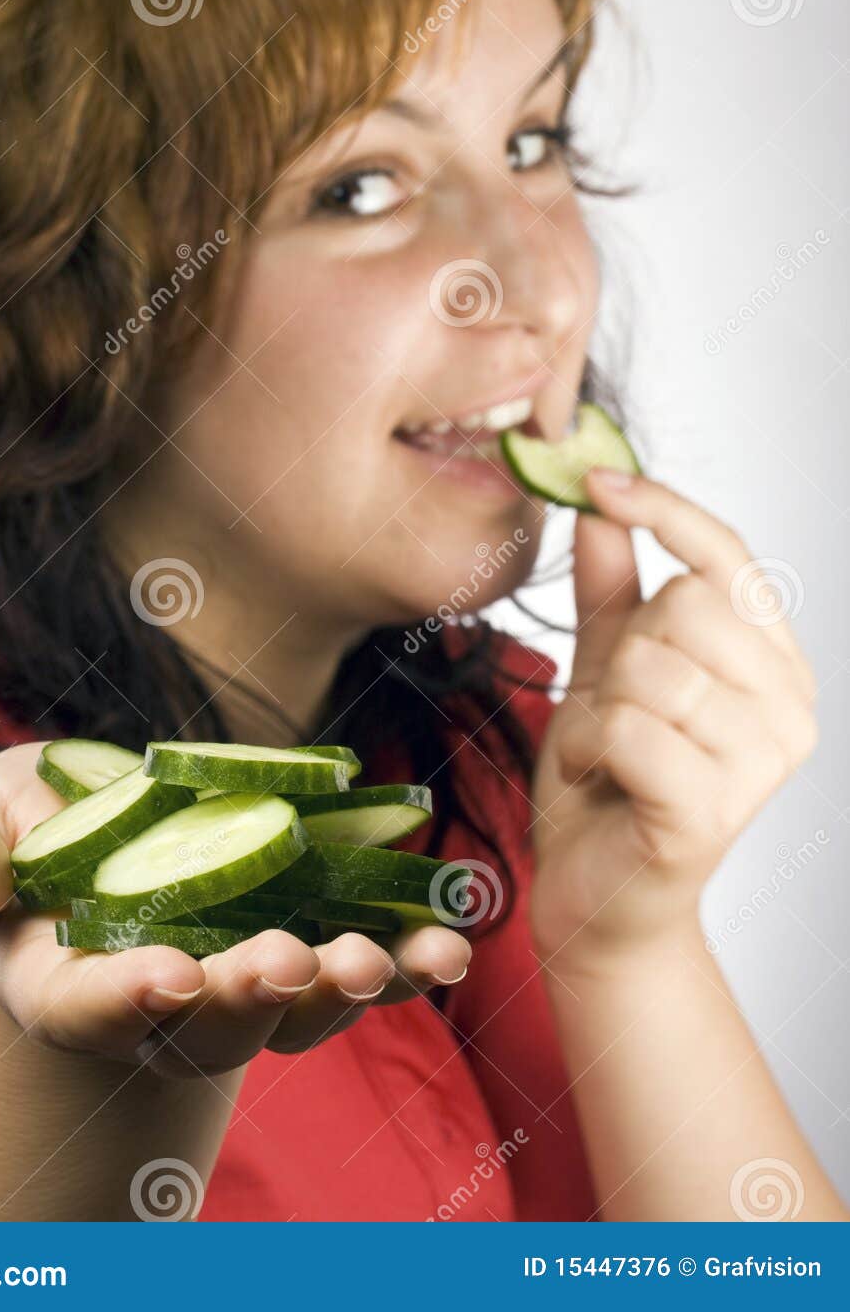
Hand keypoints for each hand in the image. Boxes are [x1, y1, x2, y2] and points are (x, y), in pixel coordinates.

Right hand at [0, 742, 471, 1077]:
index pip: (87, 1007)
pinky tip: (449, 940)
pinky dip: (402, 963)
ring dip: (344, 989)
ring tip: (393, 957)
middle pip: (207, 1025)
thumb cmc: (1, 840)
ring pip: (292, 1014)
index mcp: (57, 982)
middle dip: (251, 996)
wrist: (77, 843)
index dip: (126, 996)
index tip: (169, 972)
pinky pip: (350, 970)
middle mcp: (153, 1004)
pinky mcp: (292, 943)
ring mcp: (231, 981)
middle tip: (287, 962)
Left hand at [529, 469, 816, 970]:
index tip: (598, 479)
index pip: (729, 559)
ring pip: (648, 665)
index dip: (664, 510)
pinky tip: (601, 781)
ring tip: (606, 752)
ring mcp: (760, 764)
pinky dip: (588, 746)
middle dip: (621, 651)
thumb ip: (610, 587)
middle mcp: (789, 708)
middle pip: (682, 606)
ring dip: (596, 706)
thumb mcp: (605, 666)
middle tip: (617, 711)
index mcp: (774, 663)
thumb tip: (599, 502)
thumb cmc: (608, 780)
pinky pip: (626, 726)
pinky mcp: (713, 811)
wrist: (594, 898)